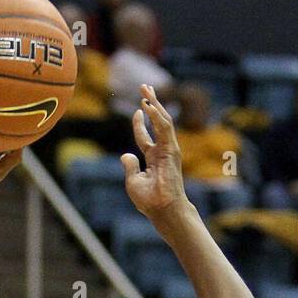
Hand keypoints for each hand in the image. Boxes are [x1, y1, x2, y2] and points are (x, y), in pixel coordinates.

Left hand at [120, 85, 188, 224]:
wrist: (163, 210)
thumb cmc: (150, 201)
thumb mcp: (133, 182)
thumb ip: (130, 166)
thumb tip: (125, 155)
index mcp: (154, 158)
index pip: (146, 137)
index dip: (140, 123)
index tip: (136, 111)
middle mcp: (163, 151)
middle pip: (157, 122)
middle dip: (152, 104)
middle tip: (145, 87)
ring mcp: (169, 149)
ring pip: (163, 120)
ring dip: (155, 103)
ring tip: (147, 89)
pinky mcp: (172, 150)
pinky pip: (165, 128)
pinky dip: (157, 115)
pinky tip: (149, 105)